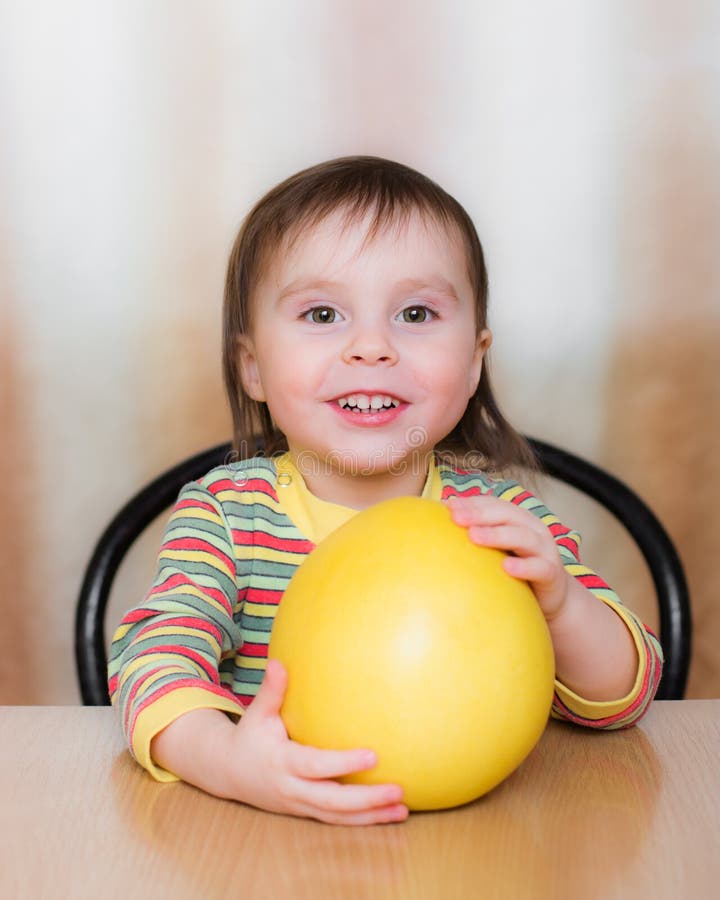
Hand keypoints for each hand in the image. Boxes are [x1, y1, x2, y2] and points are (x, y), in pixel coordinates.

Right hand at [217, 660, 408, 824]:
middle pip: (332, 801)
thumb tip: (278, 662)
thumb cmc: (249, 737)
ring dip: (370, 816)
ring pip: (337, 817)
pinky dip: (362, 821)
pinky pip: (336, 820)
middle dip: (366, 799)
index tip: (373, 756)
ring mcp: (299, 804)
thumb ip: (271, 690)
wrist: (229, 773)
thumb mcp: (257, 713)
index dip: (344, 764)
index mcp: (282, 762)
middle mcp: (292, 789)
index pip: (316, 765)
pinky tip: (389, 815)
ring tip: (402, 810)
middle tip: (397, 791)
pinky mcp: (306, 812)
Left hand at [446, 495, 571, 620]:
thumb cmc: (517, 570)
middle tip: (456, 517)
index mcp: (519, 519)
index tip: (448, 505)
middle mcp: (533, 530)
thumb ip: (477, 537)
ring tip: (474, 536)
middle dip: (480, 514)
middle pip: (507, 515)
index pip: (494, 504)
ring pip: (523, 537)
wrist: (553, 598)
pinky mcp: (551, 574)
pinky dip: (524, 566)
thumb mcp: (497, 550)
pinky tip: (506, 566)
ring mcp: (545, 551)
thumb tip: (437, 529)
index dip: (473, 502)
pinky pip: (539, 568)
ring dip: (497, 535)